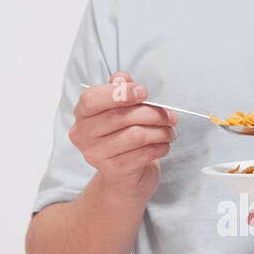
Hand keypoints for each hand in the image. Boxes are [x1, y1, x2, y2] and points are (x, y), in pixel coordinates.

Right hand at [69, 72, 176, 202]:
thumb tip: (122, 79)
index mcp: (82, 114)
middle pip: (121, 117)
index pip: (92, 99)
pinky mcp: (114, 172)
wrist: (124, 174)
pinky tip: (164, 145)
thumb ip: (119, 89)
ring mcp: (97, 155)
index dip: (120, 93)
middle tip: (171, 115)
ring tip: (170, 131)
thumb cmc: (123, 134)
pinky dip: (160, 147)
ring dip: (161, 131)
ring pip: (136, 136)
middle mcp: (83, 135)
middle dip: (153, 113)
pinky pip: (144, 154)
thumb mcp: (120, 108)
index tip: (144, 92)